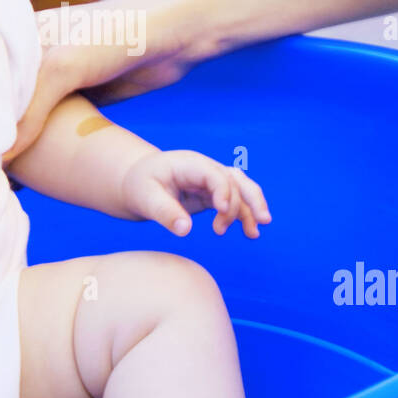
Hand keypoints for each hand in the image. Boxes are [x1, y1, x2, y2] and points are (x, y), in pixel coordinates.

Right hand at [5, 2, 195, 163]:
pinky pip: (53, 126)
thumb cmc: (118, 35)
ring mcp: (58, 76)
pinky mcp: (81, 97)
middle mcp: (34, 53)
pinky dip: (42, 145)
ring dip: (14, 140)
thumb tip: (4, 157)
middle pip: (1, 98)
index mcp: (21, 32)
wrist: (177, 36)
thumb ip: (30, 109)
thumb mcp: (64, 65)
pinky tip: (27, 170)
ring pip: (26, 115)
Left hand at [121, 150, 270, 238]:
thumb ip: (165, 213)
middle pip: (235, 179)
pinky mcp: (212, 195)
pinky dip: (244, 216)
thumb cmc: (140, 186)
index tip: (222, 210)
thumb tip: (185, 230)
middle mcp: (205, 169)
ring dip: (252, 209)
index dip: (223, 190)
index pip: (215, 174)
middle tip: (261, 221)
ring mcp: (211, 182)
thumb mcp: (146, 198)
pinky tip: (250, 233)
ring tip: (254, 234)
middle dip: (250, 199)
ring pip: (241, 190)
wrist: (137, 183)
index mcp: (189, 164)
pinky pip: (234, 202)